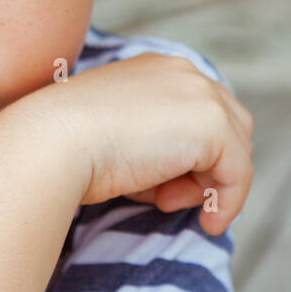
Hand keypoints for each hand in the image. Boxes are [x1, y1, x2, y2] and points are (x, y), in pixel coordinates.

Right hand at [2, 52, 253, 234]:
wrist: (51, 142)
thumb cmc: (66, 146)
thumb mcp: (112, 135)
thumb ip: (150, 142)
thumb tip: (178, 177)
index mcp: (156, 68)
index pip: (196, 112)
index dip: (189, 154)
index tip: (160, 188)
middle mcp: (183, 70)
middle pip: (227, 125)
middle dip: (205, 167)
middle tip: (166, 198)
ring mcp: (201, 93)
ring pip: (235, 149)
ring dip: (208, 184)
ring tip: (165, 202)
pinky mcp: (213, 125)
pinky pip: (238, 172)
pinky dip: (228, 202)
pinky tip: (207, 223)